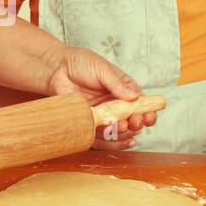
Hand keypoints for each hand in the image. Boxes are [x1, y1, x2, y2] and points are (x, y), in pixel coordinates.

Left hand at [43, 47, 160, 148]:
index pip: (140, 103)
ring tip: (120, 126)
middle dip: (136, 123)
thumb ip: (118, 83)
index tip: (149, 116)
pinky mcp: (89, 123)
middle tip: (134, 121)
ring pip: (119, 130)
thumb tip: (135, 96)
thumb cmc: (80, 63)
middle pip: (132, 119)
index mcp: (123, 89)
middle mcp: (115, 104)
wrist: (55, 69)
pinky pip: (102, 137)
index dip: (148, 111)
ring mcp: (103, 114)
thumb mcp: (102, 68)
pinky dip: (111, 141)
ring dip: (123, 132)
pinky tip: (119, 141)